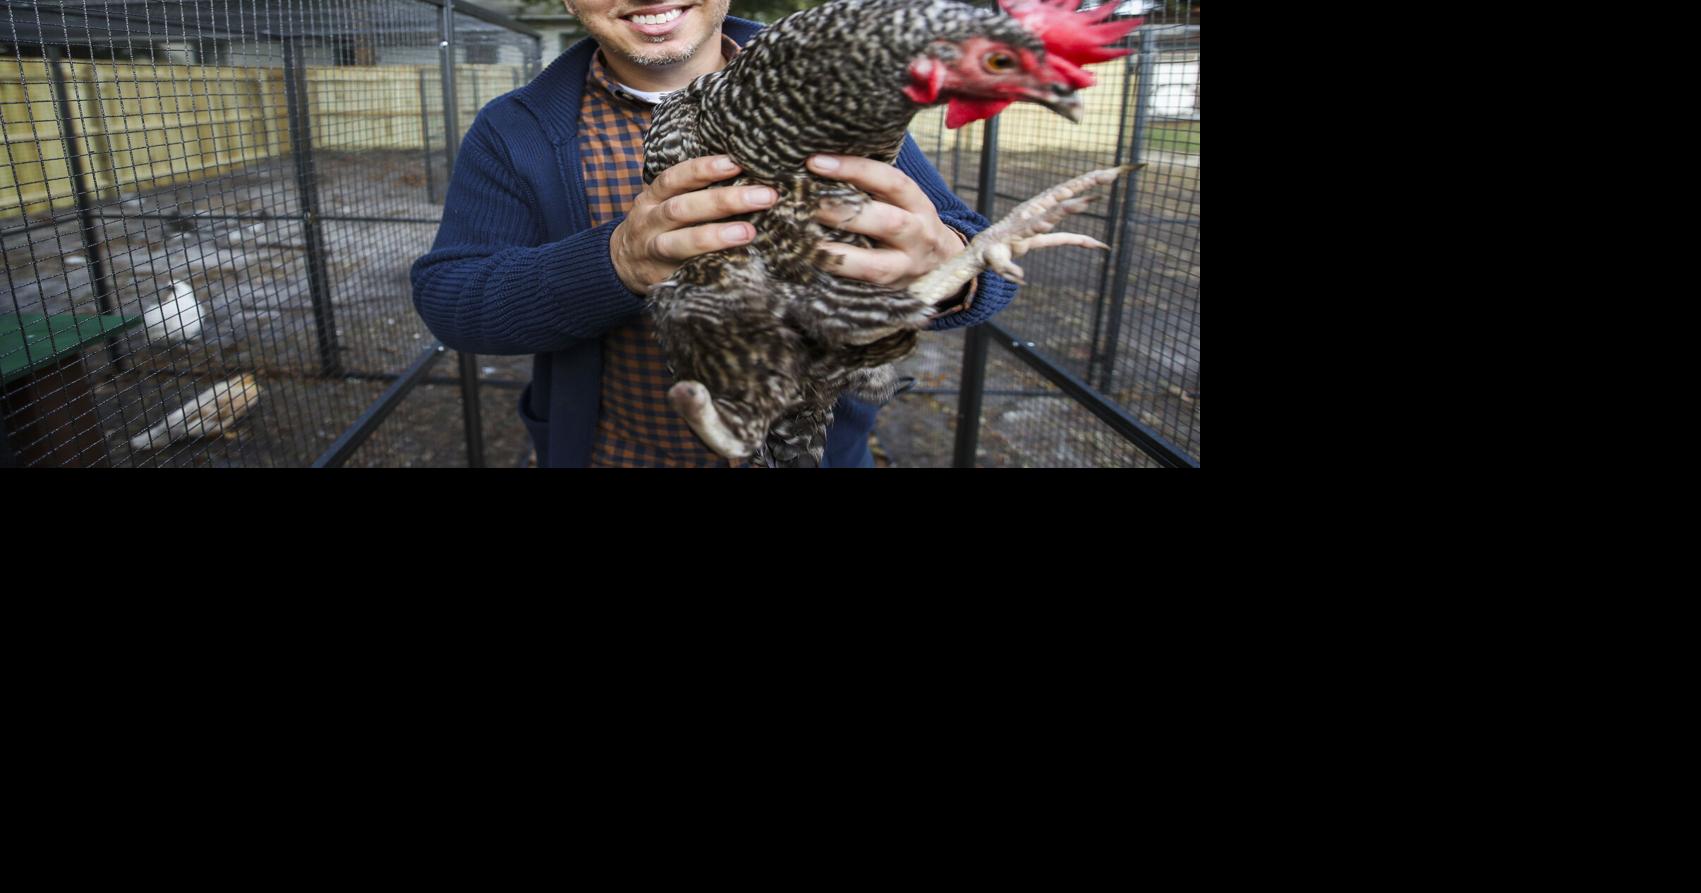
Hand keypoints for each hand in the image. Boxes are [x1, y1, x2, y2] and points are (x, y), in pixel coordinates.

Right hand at [610, 155, 778, 293]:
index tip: (735, 162)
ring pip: (681, 242)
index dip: (703, 168)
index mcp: (652, 198)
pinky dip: (709, 266)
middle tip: (765, 196)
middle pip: (683, 208)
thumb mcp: (663, 203)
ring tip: (750, 232)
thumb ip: (692, 192)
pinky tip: (737, 265)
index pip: (675, 178)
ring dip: (717, 236)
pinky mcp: (661, 278)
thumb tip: (746, 175)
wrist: (620, 265)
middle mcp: (649, 221)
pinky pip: (684, 273)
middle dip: (725, 200)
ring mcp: (654, 251)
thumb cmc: (658, 227)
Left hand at [807, 154, 966, 290]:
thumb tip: (818, 166)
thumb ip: (871, 187)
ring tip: (800, 241)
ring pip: (874, 265)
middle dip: (842, 212)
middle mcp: (917, 236)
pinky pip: (861, 289)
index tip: (816, 162)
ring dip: (834, 253)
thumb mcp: (902, 201)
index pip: (891, 182)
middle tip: (803, 203)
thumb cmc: (908, 224)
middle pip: (886, 223)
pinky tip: (807, 267)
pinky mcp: (890, 293)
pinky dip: (834, 279)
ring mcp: (905, 269)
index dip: (856, 169)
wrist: (942, 266)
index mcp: (919, 205)